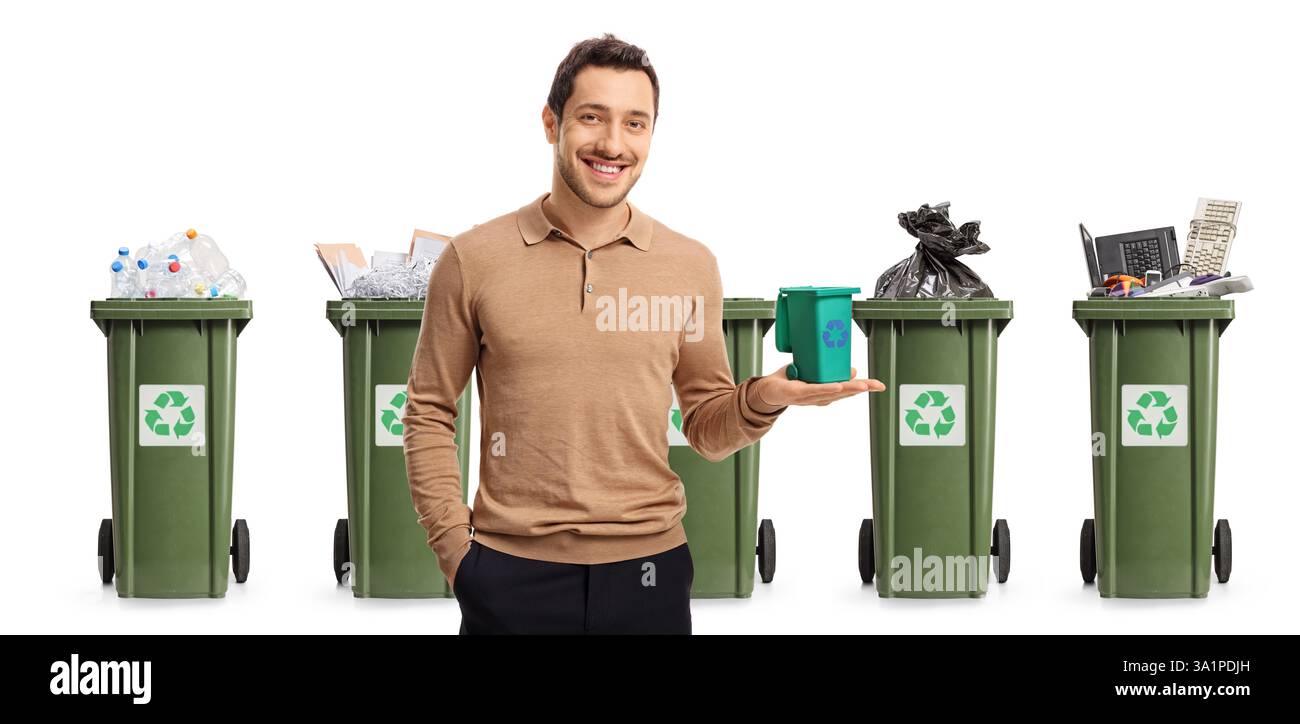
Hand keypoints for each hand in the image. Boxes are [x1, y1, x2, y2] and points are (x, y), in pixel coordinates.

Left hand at [754, 365, 884, 407]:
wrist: (765, 390)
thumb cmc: (789, 381)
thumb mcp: (813, 373)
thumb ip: (830, 372)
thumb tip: (851, 370)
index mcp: (824, 392)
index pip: (847, 390)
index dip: (864, 387)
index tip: (879, 385)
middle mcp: (818, 397)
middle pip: (843, 393)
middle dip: (861, 389)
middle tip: (877, 385)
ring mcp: (808, 397)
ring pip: (831, 393)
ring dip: (847, 389)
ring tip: (862, 385)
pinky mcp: (795, 393)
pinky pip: (812, 390)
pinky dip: (826, 388)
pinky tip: (837, 386)